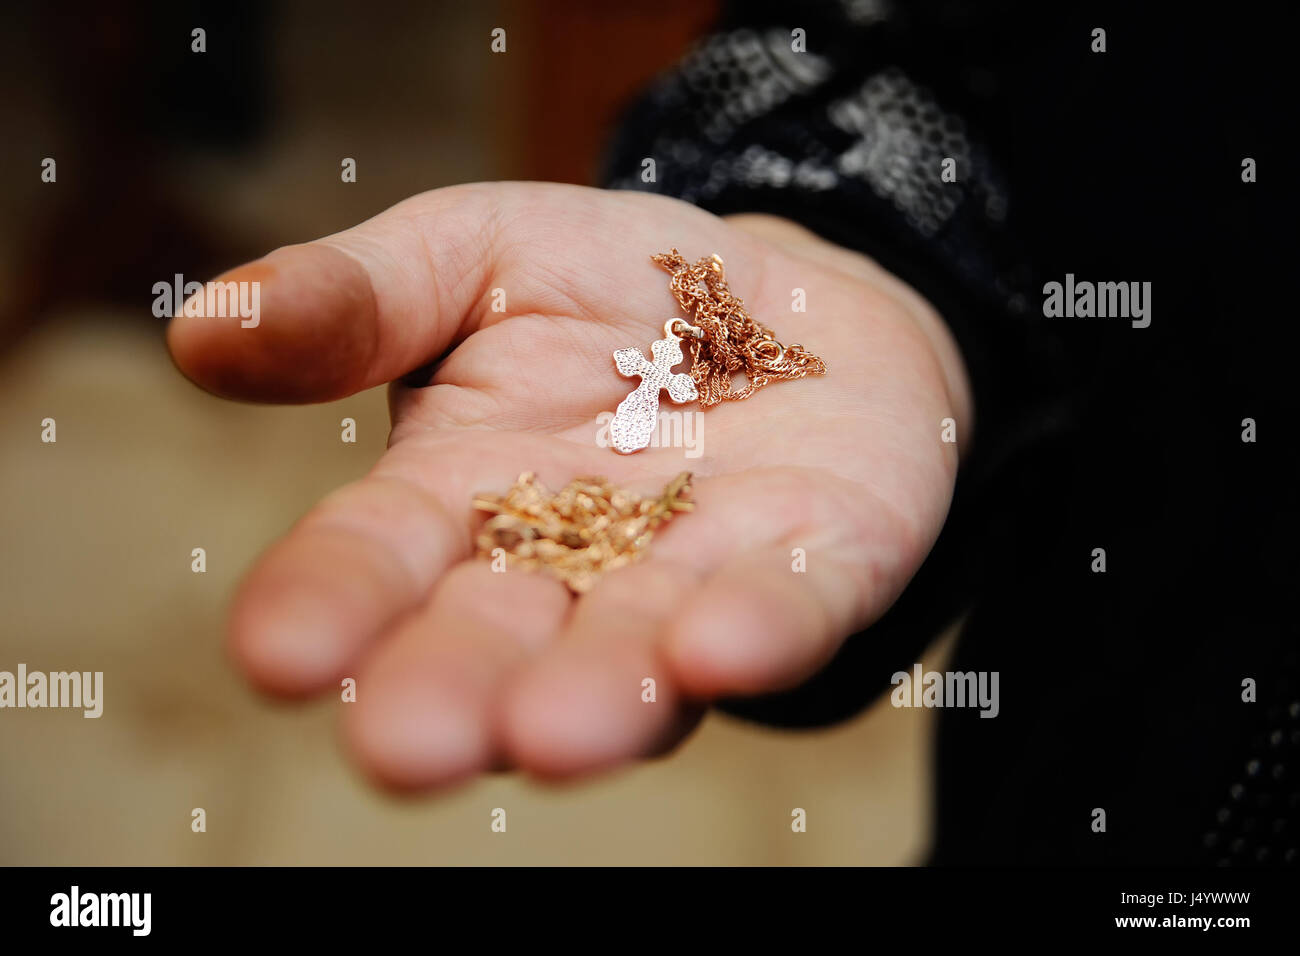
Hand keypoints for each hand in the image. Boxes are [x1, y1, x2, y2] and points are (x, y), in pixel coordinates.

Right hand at [167, 182, 970, 789]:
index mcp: (459, 494)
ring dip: (599, 692)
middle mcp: (567, 565)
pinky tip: (719, 649)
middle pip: (499, 638)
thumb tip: (205, 328)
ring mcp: (694, 574)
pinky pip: (791, 604)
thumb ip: (356, 297)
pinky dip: (759, 627)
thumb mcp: (473, 255)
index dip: (329, 601)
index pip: (377, 558)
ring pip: (637, 648)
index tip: (276, 652)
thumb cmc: (613, 286)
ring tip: (556, 732)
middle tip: (407, 746)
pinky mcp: (819, 562)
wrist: (790, 295)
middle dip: (455, 688)